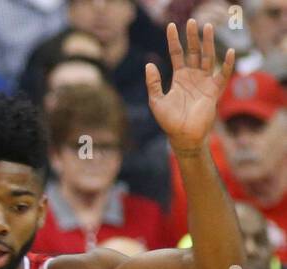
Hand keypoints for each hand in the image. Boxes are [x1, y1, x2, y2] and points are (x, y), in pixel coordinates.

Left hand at [147, 21, 234, 152]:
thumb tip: (149, 64)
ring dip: (208, 43)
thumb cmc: (169, 121)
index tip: (171, 26)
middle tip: (192, 20)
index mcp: (179, 78)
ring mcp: (205, 82)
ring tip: (208, 27)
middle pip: (194, 51)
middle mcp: (193, 76)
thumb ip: (153, 83)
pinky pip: (223, 74)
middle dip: (192, 37)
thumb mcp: (156, 101)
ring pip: (208, 57)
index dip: (174, 40)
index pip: (176, 54)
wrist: (183, 136)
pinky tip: (229, 52)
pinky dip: (227, 64)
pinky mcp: (214, 90)